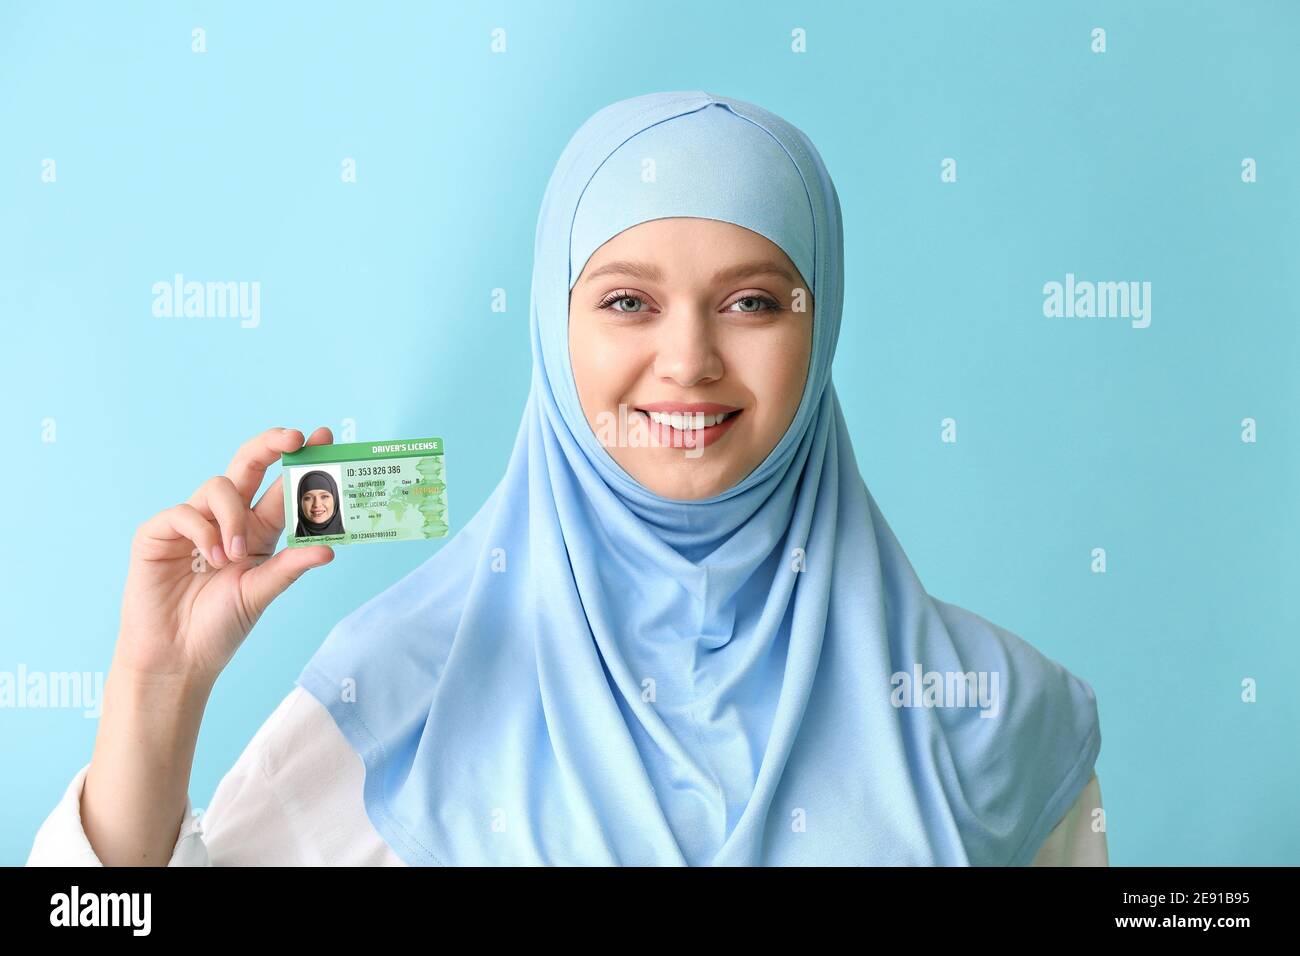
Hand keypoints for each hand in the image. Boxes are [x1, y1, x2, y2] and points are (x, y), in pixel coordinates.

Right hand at [116, 426, 335, 689]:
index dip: (301, 460)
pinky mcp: (158, 533)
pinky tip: (209, 560)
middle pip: (248, 465)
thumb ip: (290, 567)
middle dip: (270, 445)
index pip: (281, 487)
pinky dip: (202, 531)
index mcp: (258, 531)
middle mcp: (226, 520)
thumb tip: (330, 550)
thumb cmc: (220, 627)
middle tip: (293, 439)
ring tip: (235, 556)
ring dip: (232, 516)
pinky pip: (183, 513)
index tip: (324, 436)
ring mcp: (192, 523)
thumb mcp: (261, 593)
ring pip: (219, 486)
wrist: (177, 657)